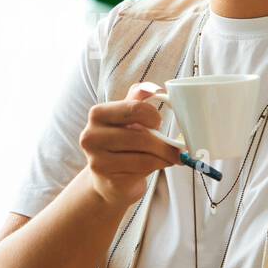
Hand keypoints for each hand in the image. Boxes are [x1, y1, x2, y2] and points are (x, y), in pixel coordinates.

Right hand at [79, 81, 181, 208]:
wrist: (108, 179)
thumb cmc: (121, 145)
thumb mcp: (126, 119)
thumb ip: (137, 99)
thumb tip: (156, 88)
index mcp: (97, 114)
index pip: (134, 108)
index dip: (154, 116)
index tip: (159, 123)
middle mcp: (91, 136)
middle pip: (141, 136)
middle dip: (164, 143)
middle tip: (176, 147)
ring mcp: (97, 160)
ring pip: (144, 155)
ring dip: (164, 156)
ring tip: (170, 157)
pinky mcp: (108, 179)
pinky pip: (142, 170)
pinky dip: (157, 167)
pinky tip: (158, 165)